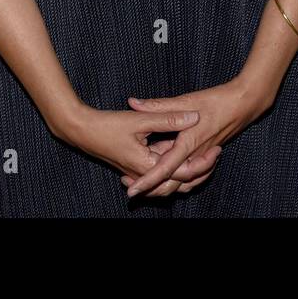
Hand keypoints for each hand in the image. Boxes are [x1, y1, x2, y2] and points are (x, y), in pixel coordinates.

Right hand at [53, 102, 205, 182]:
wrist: (81, 131)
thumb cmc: (107, 125)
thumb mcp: (140, 120)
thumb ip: (168, 118)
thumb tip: (193, 116)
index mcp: (148, 165)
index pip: (183, 171)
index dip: (202, 161)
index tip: (216, 148)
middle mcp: (144, 173)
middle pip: (179, 182)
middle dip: (199, 171)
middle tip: (215, 154)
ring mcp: (139, 171)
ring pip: (169, 181)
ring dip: (186, 173)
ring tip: (203, 157)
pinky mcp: (135, 165)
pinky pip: (159, 173)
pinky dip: (171, 168)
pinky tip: (178, 153)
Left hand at [119, 77, 269, 198]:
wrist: (244, 104)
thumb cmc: (217, 101)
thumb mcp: (186, 101)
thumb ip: (158, 105)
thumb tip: (133, 103)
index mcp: (188, 144)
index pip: (164, 169)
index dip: (147, 181)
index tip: (132, 191)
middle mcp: (196, 156)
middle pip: (172, 182)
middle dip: (152, 188)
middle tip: (131, 187)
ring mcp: (202, 158)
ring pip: (182, 182)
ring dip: (164, 185)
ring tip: (144, 183)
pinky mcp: (206, 155)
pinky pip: (192, 175)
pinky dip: (179, 178)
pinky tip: (167, 171)